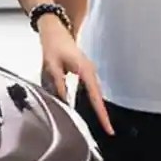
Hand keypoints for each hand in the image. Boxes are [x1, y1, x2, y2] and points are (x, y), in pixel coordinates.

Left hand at [36, 15, 113, 135]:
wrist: (54, 29)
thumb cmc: (53, 45)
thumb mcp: (52, 66)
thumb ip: (59, 84)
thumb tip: (64, 102)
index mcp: (85, 69)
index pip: (95, 96)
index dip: (101, 113)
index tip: (108, 127)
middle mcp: (90, 70)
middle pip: (98, 96)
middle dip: (103, 114)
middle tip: (108, 131)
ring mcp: (89, 70)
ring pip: (95, 93)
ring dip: (98, 108)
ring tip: (103, 124)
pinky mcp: (85, 71)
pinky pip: (91, 89)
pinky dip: (92, 100)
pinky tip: (93, 110)